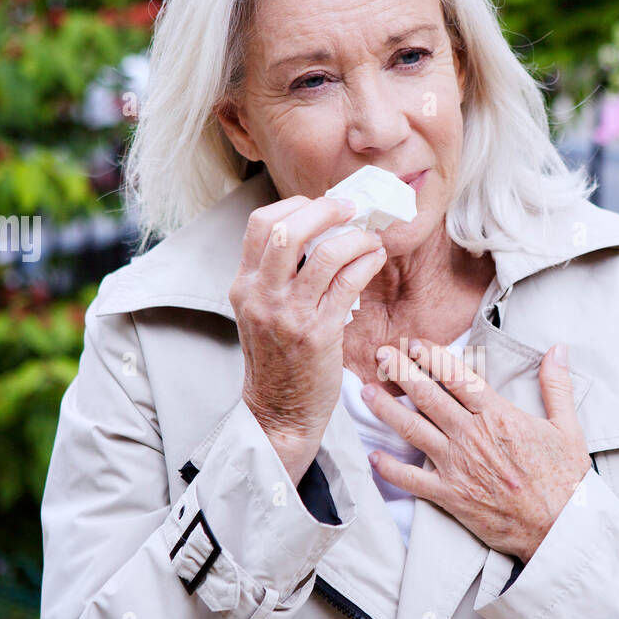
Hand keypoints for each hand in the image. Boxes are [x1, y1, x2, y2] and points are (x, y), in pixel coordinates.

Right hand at [229, 192, 387, 480]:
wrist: (279, 413)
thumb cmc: (278, 362)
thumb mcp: (261, 313)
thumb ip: (277, 277)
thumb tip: (316, 236)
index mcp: (243, 286)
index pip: (260, 224)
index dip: (295, 205)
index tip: (322, 206)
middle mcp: (261, 296)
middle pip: (288, 229)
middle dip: (324, 210)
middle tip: (349, 208)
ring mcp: (288, 315)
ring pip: (324, 254)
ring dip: (354, 238)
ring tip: (370, 239)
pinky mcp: (317, 333)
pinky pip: (347, 283)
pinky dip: (366, 263)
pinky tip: (374, 259)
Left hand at [362, 338, 591, 561]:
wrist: (559, 528)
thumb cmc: (565, 479)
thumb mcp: (567, 427)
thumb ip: (557, 385)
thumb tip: (558, 349)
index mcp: (497, 416)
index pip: (457, 377)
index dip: (432, 357)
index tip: (414, 343)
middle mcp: (471, 437)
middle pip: (427, 396)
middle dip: (401, 371)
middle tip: (380, 354)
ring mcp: (457, 466)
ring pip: (412, 430)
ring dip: (386, 410)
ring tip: (366, 391)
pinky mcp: (450, 496)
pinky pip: (411, 480)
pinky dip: (390, 469)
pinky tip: (373, 457)